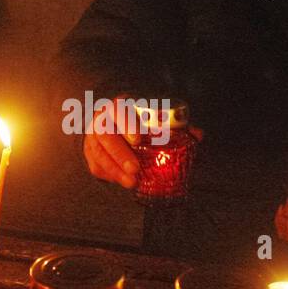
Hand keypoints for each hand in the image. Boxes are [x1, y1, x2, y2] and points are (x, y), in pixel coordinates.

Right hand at [81, 95, 202, 190]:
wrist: (114, 122)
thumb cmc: (140, 121)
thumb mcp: (157, 118)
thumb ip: (177, 126)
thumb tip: (197, 135)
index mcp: (119, 105)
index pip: (119, 110)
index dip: (127, 125)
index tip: (139, 140)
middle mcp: (102, 119)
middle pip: (105, 134)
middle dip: (120, 154)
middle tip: (136, 169)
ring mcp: (92, 136)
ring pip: (98, 152)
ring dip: (115, 169)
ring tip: (132, 182)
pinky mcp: (89, 152)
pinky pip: (95, 165)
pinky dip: (109, 175)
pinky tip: (123, 181)